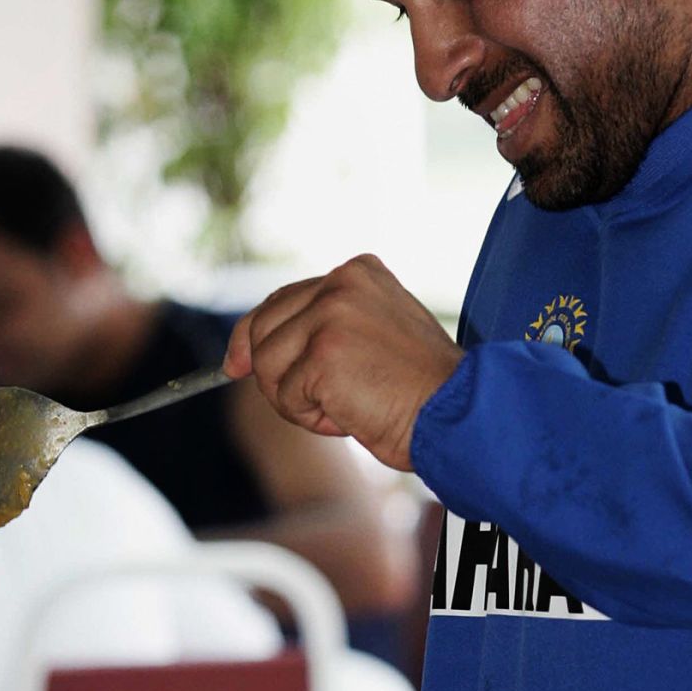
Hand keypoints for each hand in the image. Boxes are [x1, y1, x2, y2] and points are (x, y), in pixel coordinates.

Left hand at [224, 255, 463, 470]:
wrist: (457, 414)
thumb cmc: (422, 389)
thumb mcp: (372, 337)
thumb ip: (323, 329)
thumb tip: (243, 355)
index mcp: (358, 272)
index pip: (282, 300)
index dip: (252, 337)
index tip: (235, 365)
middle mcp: (342, 282)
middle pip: (262, 330)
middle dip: (277, 376)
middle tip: (323, 401)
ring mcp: (331, 314)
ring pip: (267, 365)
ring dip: (297, 401)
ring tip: (346, 406)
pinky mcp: (323, 353)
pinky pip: (285, 396)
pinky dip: (311, 419)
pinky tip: (350, 416)